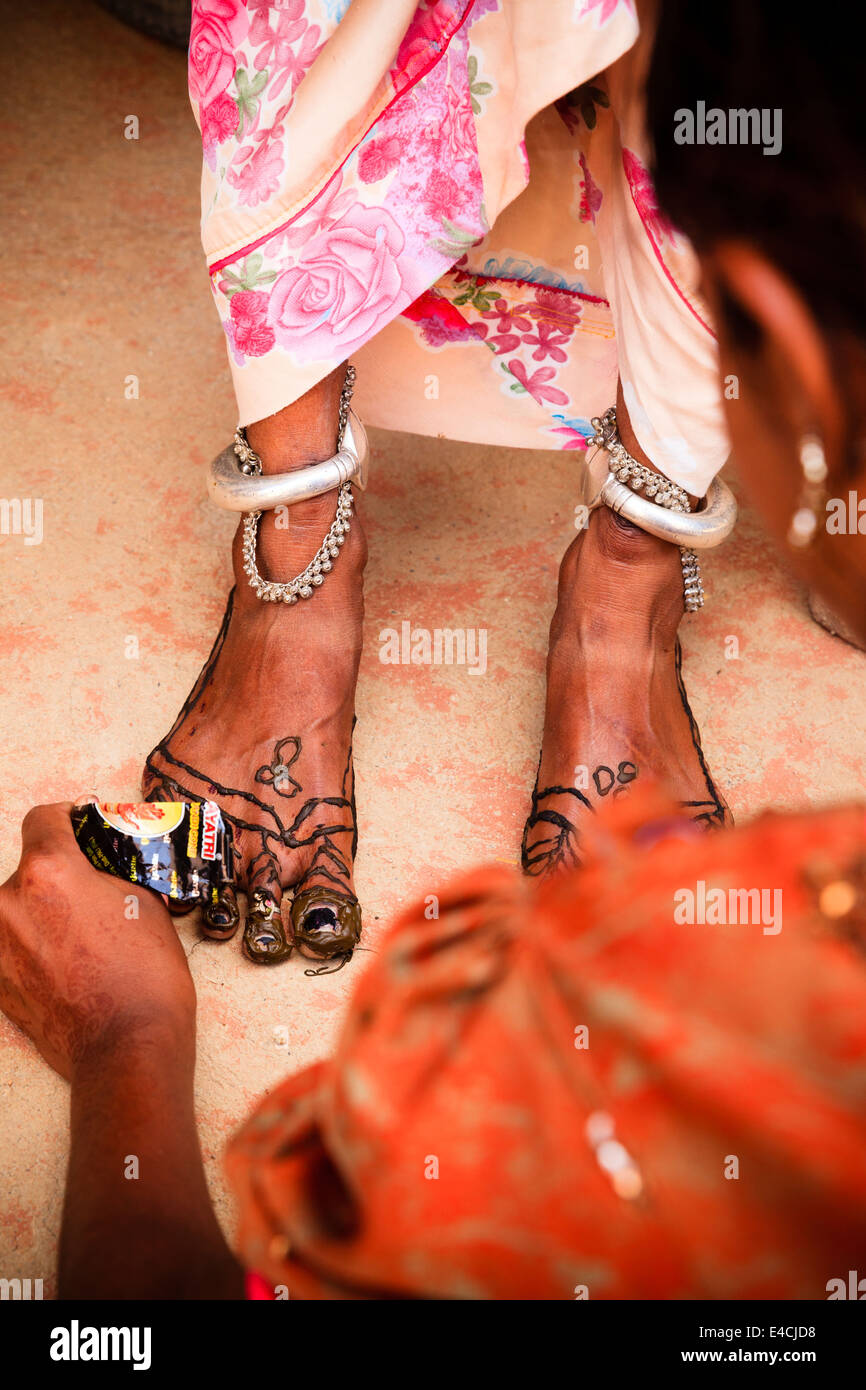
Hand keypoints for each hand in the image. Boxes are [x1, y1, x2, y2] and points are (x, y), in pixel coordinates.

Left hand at [0, 803, 194, 1079]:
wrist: (125, 1047)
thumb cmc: (144, 976)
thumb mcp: (143, 901)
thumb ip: (108, 871)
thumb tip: (98, 862)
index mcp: (49, 871)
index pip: (43, 819)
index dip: (67, 818)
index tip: (78, 828)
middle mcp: (8, 900)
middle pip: (29, 868)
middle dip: (58, 876)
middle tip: (91, 895)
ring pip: (16, 908)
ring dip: (40, 913)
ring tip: (78, 937)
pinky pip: (8, 943)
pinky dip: (29, 945)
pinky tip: (63, 962)